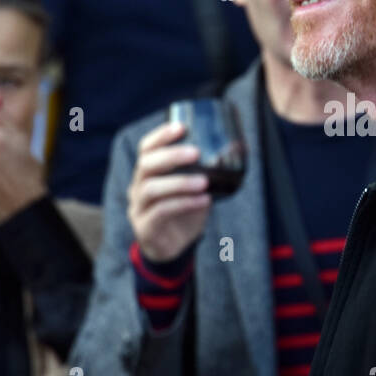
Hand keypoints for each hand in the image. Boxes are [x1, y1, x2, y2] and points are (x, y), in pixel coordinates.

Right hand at [127, 119, 211, 262]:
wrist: (172, 248)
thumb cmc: (184, 212)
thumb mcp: (196, 190)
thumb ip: (207, 173)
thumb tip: (238, 150)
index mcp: (147, 173)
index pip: (146, 148)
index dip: (161, 136)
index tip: (182, 127)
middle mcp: (137, 187)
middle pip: (146, 165)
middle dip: (171, 156)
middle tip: (196, 152)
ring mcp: (139, 208)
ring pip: (151, 189)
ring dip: (179, 182)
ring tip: (203, 182)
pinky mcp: (145, 227)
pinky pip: (161, 212)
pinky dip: (184, 204)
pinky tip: (204, 201)